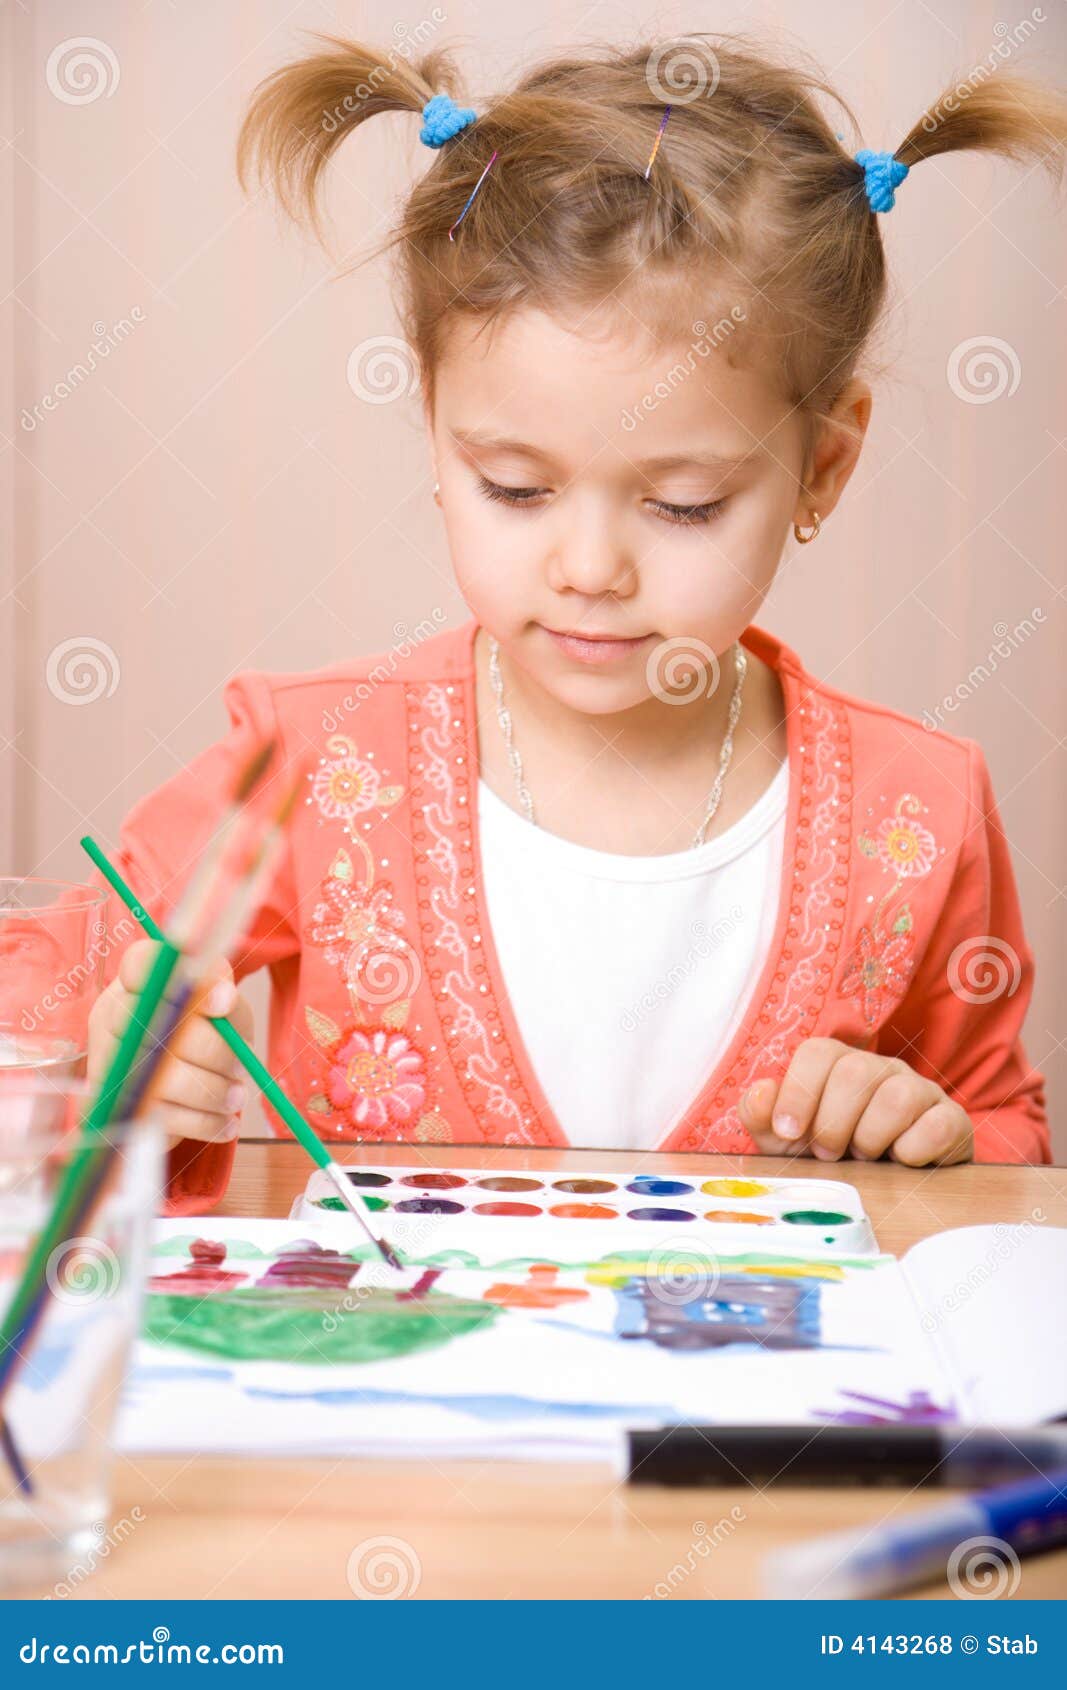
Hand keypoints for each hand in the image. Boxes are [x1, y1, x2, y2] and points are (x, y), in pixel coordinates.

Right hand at [87, 939, 253, 1145]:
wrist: (164, 1082)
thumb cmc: (200, 1029)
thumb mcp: (218, 1001)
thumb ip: (220, 988)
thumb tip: (222, 997)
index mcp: (135, 979)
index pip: (142, 962)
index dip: (183, 980)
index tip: (226, 1000)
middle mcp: (113, 1016)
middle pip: (166, 1029)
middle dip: (218, 1052)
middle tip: (241, 1066)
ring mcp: (112, 1063)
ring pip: (169, 1079)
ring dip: (215, 1092)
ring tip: (237, 1095)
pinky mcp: (121, 1107)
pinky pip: (169, 1119)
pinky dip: (207, 1123)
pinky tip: (226, 1122)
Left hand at [737, 1037, 973, 1165]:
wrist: (892, 1191)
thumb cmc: (834, 1159)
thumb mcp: (789, 1145)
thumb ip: (763, 1119)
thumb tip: (760, 1093)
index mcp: (838, 1066)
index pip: (818, 1052)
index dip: (798, 1091)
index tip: (788, 1132)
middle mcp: (881, 1069)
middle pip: (855, 1070)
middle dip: (833, 1122)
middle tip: (828, 1154)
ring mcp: (920, 1091)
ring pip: (896, 1096)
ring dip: (871, 1138)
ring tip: (864, 1158)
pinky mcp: (952, 1120)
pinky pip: (936, 1125)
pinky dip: (912, 1151)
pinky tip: (901, 1164)